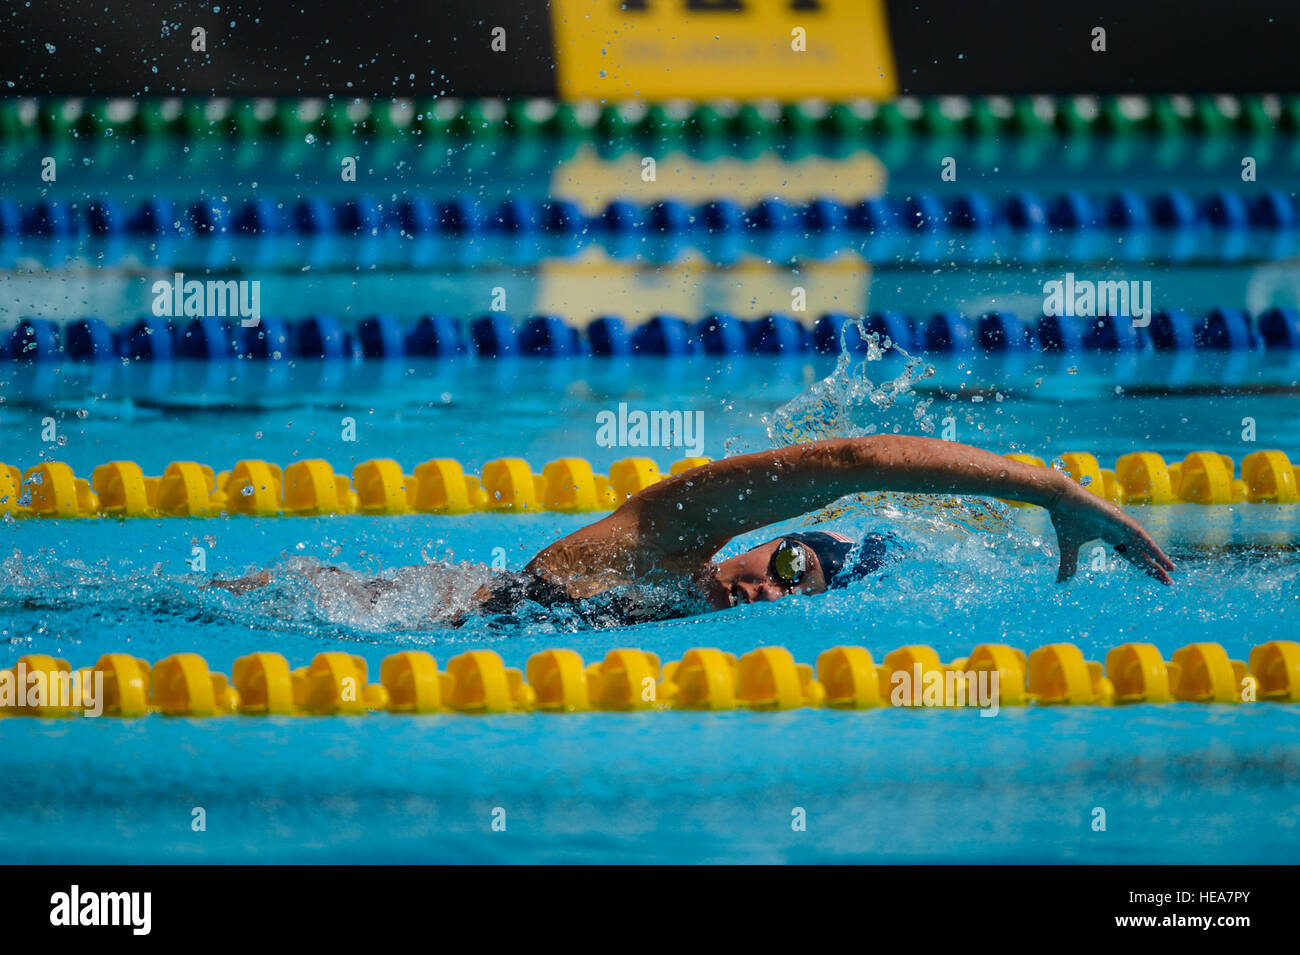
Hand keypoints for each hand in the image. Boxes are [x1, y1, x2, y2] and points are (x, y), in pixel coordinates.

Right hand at [1047, 481, 1174, 583]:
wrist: (1059, 497)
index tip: (1155, 578)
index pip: (1132, 554)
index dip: (1143, 566)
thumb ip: (1068, 565)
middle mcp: (1119, 528)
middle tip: (1168, 581)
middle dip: (1154, 566)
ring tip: (1170, 569)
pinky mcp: (1118, 517)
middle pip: (1141, 551)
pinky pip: (1137, 533)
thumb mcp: (1068, 547)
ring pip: (1143, 542)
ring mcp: (1120, 522)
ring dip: (1157, 555)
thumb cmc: (1064, 517)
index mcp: (1111, 534)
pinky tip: (1157, 553)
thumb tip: (1061, 584)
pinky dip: (1148, 543)